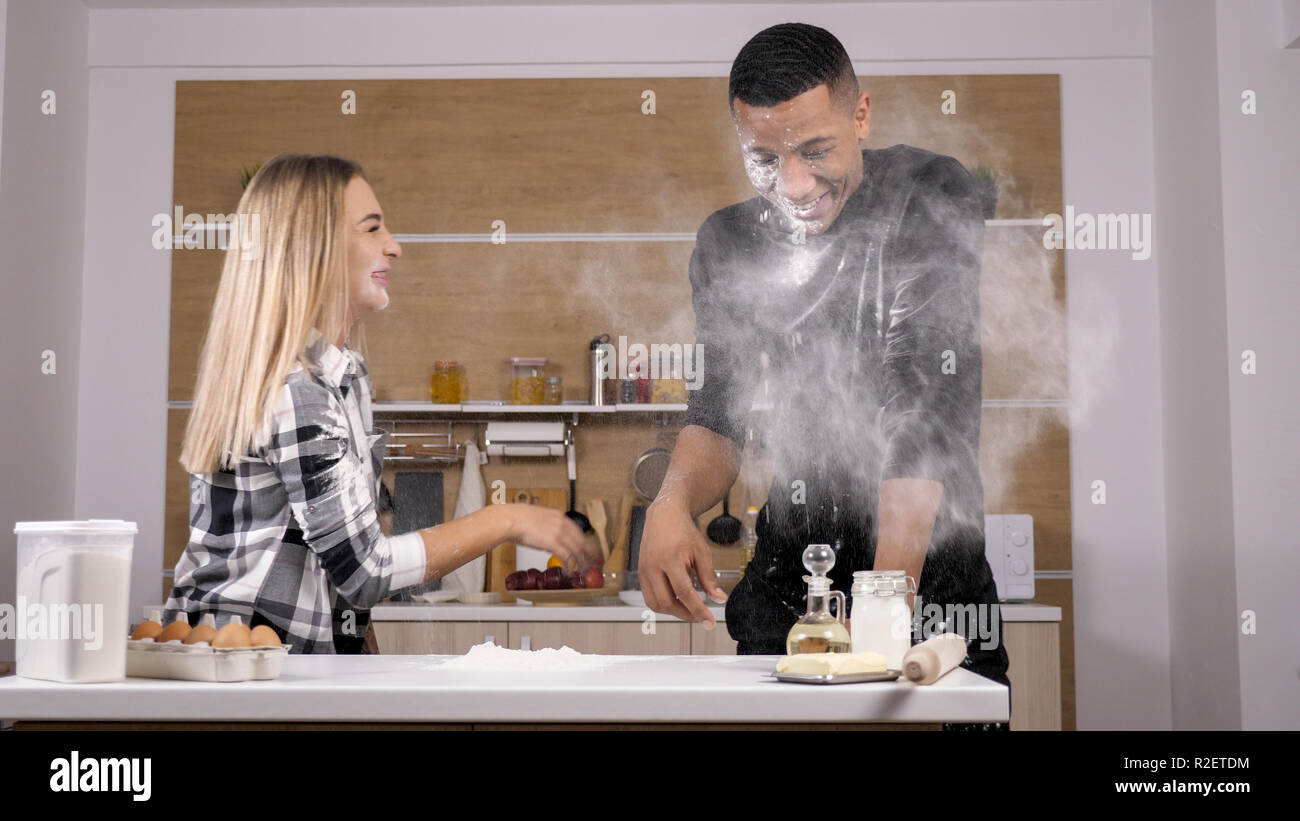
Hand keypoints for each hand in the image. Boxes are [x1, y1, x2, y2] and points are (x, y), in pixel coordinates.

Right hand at [501, 504, 600, 570]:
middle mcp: (562, 523)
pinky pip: (566, 557)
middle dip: (589, 554)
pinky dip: (568, 565)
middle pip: (582, 541)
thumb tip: (548, 536)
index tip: (588, 549)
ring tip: (583, 570)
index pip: (578, 531)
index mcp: (559, 516)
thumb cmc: (518, 518)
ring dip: (581, 562)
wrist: (510, 519)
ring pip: (576, 550)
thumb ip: (547, 526)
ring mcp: (559, 533)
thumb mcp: (538, 517)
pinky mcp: (553, 543)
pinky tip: (569, 571)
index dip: (585, 542)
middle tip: (593, 562)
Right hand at [638, 499, 723, 626]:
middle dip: (685, 614)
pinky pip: (649, 597)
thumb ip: (709, 577)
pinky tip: (676, 601)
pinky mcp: (641, 573)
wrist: (664, 516)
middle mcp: (653, 567)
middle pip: (667, 602)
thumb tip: (718, 598)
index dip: (698, 610)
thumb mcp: (701, 552)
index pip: (685, 593)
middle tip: (700, 616)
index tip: (709, 622)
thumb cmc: (683, 531)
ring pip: (655, 604)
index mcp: (670, 559)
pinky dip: (663, 604)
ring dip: (673, 611)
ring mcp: (644, 571)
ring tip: (689, 609)